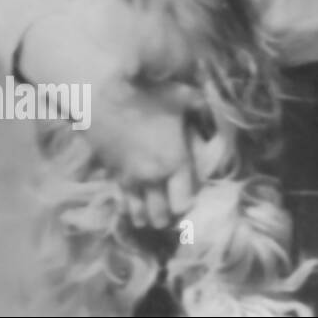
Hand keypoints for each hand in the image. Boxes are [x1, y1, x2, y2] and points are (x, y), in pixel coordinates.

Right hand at [84, 76, 211, 229]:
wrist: (100, 97)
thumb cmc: (146, 96)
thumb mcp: (184, 96)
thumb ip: (203, 105)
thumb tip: (217, 107)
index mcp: (174, 162)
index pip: (183, 202)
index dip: (189, 207)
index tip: (194, 202)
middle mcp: (151, 177)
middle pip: (160, 214)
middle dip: (168, 218)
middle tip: (175, 218)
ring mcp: (128, 179)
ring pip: (138, 212)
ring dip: (147, 218)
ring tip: (153, 221)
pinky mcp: (111, 175)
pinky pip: (121, 201)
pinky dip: (128, 209)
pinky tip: (130, 212)